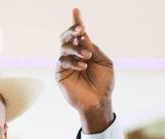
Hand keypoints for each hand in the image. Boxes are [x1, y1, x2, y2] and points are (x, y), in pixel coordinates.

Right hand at [56, 7, 114, 132]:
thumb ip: (94, 48)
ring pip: (65, 47)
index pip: (78, 34)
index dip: (77, 22)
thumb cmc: (103, 83)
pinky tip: (83, 66)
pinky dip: (73, 62)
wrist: (99, 101)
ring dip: (76, 49)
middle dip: (73, 31)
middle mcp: (73, 55)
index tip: (76, 11)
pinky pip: (63, 62)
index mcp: (84, 50)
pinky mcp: (60, 74)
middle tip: (81, 30)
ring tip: (87, 57)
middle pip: (67, 37)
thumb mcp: (104, 62)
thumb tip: (83, 35)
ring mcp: (66, 64)